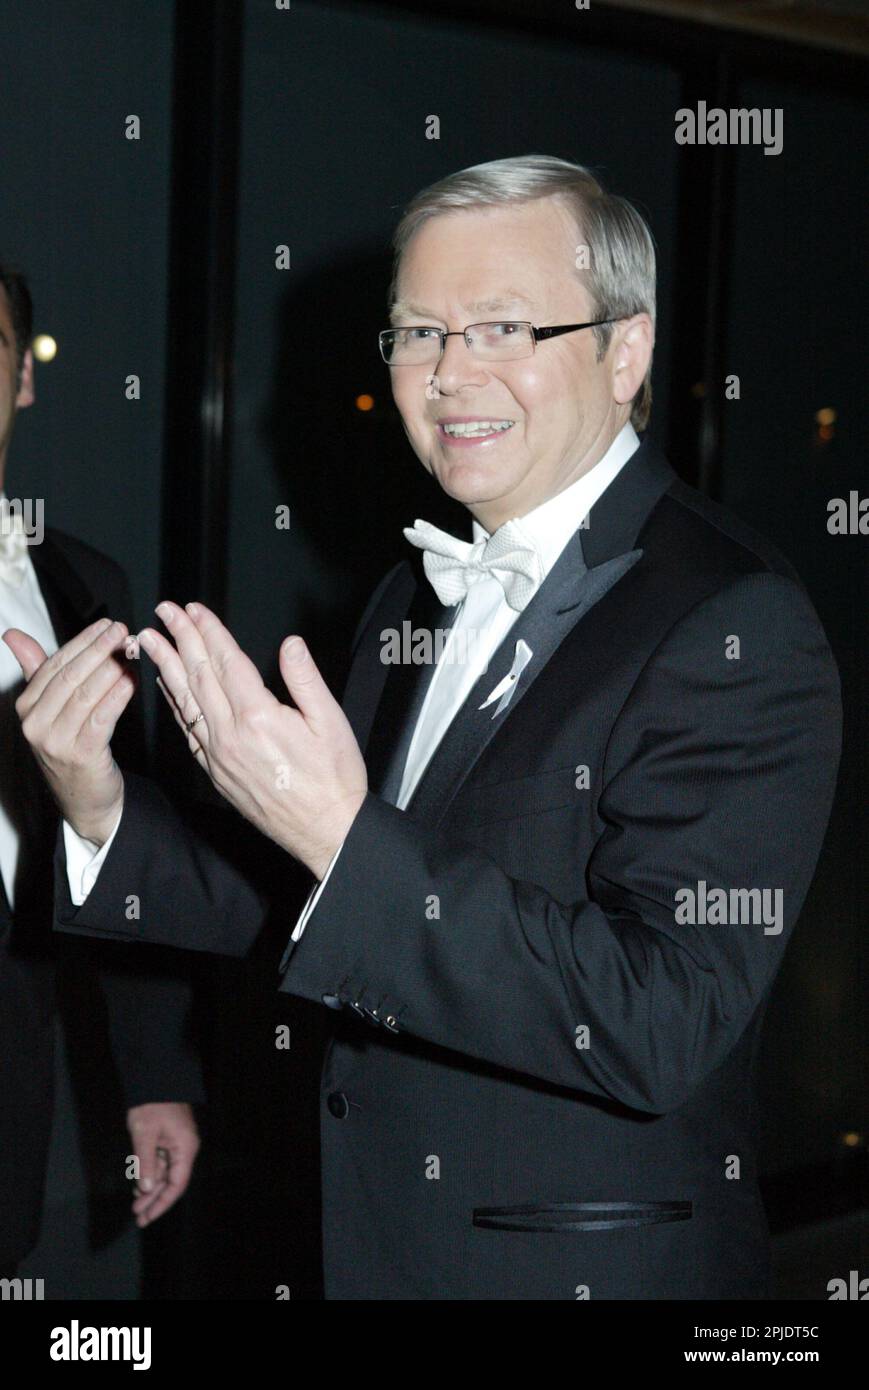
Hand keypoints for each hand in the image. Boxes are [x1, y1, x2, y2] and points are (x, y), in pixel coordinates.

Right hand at [2, 618, 136, 844]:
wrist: (85, 799)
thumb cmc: (71, 745)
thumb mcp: (50, 708)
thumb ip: (36, 669)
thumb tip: (11, 633)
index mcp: (26, 706)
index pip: (54, 664)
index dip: (82, 642)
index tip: (106, 625)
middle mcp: (35, 723)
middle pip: (70, 676)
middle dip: (98, 649)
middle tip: (122, 631)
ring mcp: (56, 742)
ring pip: (86, 694)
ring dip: (112, 668)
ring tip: (131, 652)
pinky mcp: (81, 755)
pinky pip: (102, 718)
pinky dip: (118, 696)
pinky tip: (132, 680)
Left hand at [127, 1102, 199, 1227]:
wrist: (153, 1080)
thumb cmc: (150, 1106)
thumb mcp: (144, 1135)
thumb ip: (146, 1164)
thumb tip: (146, 1189)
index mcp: (185, 1148)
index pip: (176, 1184)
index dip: (162, 1203)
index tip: (147, 1217)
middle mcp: (184, 1149)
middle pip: (171, 1181)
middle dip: (154, 1200)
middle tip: (138, 1217)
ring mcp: (177, 1144)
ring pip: (165, 1174)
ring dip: (150, 1189)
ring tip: (136, 1205)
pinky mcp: (169, 1139)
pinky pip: (161, 1163)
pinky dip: (150, 1175)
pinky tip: (139, 1186)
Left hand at [137, 601, 366, 877]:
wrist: (325, 831)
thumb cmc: (334, 779)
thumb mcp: (331, 722)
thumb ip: (306, 679)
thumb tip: (291, 645)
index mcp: (259, 718)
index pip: (226, 662)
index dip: (208, 631)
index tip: (194, 609)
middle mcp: (230, 735)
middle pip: (198, 676)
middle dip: (179, 638)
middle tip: (162, 611)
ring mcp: (218, 755)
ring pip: (184, 701)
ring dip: (165, 667)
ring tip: (149, 641)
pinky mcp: (215, 772)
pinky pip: (187, 730)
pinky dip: (173, 704)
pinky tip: (165, 687)